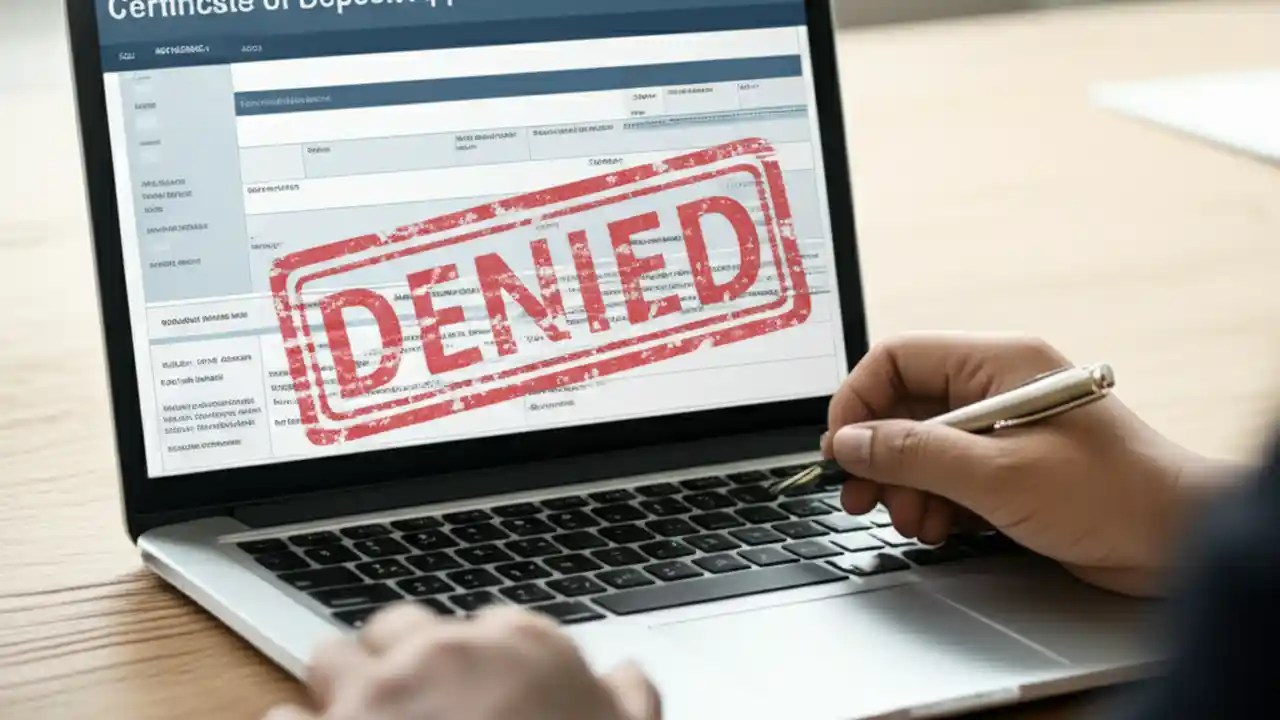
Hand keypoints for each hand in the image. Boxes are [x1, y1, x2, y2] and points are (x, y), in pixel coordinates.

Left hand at [264, 604, 660, 719]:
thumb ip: (626, 702)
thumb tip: (623, 678)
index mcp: (528, 649)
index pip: (493, 626)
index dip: (481, 664)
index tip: (481, 697)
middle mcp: (448, 654)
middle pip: (401, 628)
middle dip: (398, 662)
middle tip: (409, 711)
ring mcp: (379, 691)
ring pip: (333, 658)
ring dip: (339, 690)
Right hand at [824, 334, 1239, 596]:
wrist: (1177, 542)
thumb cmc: (1111, 496)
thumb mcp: (998, 475)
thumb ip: (915, 454)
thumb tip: (852, 442)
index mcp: (998, 363)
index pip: (899, 358)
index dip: (858, 400)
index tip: (841, 447)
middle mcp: (996, 387)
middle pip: (904, 406)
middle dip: (878, 454)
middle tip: (859, 496)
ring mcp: (1003, 428)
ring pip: (921, 446)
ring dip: (904, 486)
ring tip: (911, 521)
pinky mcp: (1009, 467)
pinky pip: (947, 474)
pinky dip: (932, 501)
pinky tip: (938, 528)